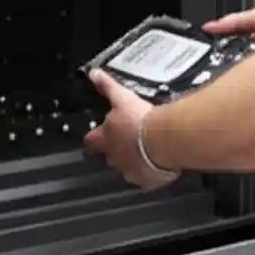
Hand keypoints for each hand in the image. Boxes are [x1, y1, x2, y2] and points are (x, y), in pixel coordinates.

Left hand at [83, 70, 178, 190]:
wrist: (163, 139)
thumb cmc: (141, 120)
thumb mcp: (122, 98)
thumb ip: (108, 86)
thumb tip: (94, 74)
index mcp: (105, 139)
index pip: (90, 142)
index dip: (92, 140)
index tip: (93, 140)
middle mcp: (114, 158)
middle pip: (109, 157)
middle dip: (116, 151)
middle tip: (128, 142)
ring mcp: (129, 171)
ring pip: (128, 169)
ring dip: (135, 162)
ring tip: (148, 152)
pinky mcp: (147, 180)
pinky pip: (147, 178)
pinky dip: (152, 173)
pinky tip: (161, 164)